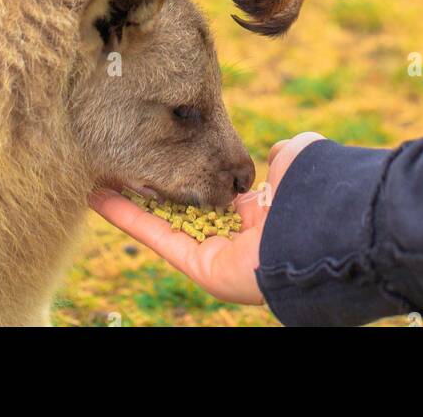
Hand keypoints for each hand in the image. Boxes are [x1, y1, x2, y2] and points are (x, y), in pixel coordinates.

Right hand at [89, 132, 323, 305]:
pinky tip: (101, 198)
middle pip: (182, 209)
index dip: (187, 173)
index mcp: (259, 210)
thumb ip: (281, 155)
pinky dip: (128, 218)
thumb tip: (272, 155)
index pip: (214, 190)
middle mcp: (235, 234)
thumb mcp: (298, 158)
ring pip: (163, 224)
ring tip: (96, 182)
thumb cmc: (314, 190)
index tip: (163, 155)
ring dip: (128, 204)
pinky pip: (160, 239)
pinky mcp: (201, 267)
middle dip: (150, 191)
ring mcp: (216, 252)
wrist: (326, 230)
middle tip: (118, 170)